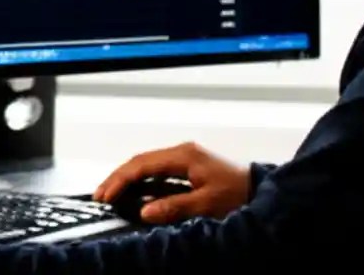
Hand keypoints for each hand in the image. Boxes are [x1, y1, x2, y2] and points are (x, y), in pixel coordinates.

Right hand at [93, 142, 250, 223]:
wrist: (263, 190)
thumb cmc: (239, 195)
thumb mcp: (208, 204)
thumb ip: (175, 206)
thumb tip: (144, 211)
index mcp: (184, 155)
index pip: (142, 164)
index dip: (121, 179)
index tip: (106, 195)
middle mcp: (182, 152)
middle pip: (140, 161)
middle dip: (118, 177)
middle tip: (100, 195)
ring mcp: (184, 157)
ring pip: (146, 165)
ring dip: (127, 178)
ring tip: (109, 194)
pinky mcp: (188, 166)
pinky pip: (156, 171)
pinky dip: (141, 181)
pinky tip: (132, 192)